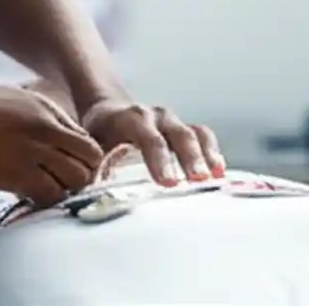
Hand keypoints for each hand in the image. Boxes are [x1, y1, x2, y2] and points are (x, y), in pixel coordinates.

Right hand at [0, 84, 104, 206]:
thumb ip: (29, 116)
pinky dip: (44, 201)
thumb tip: (41, 135)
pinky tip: (24, 197)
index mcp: (43, 106)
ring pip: (77, 179)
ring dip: (64, 190)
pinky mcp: (17, 173)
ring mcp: (35, 149)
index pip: (83, 137)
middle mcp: (47, 125)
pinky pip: (51, 194)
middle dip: (82, 175)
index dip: (77, 157)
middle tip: (58, 184)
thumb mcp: (3, 99)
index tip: (60, 169)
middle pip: (91, 158)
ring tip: (40, 191)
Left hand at [81, 99, 225, 186]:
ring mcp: (172, 121)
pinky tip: (219, 172)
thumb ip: (93, 167)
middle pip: (178, 135)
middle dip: (190, 158)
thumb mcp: (90, 146)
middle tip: (197, 181)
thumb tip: (92, 196)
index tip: (169, 183)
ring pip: (195, 134)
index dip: (159, 160)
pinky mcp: (184, 129)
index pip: (148, 138)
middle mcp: (155, 116)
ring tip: (215, 178)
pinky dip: (212, 152)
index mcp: (130, 118)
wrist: (108, 112)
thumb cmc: (98, 135)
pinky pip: (203, 136)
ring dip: (206, 156)